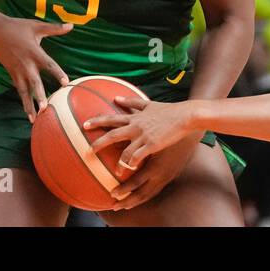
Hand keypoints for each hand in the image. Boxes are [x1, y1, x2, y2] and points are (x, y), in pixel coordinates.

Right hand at [0, 15, 71, 121]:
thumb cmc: (17, 27)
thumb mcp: (36, 26)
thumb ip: (54, 28)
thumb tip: (71, 26)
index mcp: (34, 52)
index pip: (48, 65)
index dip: (57, 74)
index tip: (65, 83)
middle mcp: (26, 64)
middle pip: (34, 83)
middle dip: (39, 96)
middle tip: (45, 108)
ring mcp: (17, 71)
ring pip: (24, 91)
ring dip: (28, 105)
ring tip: (33, 119)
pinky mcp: (11, 73)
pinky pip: (19, 89)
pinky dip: (23, 100)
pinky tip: (28, 112)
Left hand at [84, 97, 198, 209]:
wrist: (184, 116)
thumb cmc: (168, 110)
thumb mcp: (148, 104)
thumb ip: (131, 102)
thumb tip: (116, 98)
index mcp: (134, 117)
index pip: (112, 118)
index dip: (98, 121)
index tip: (85, 124)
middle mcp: (135, 126)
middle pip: (113, 134)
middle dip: (99, 142)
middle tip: (89, 150)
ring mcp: (143, 136)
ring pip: (125, 150)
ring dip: (118, 162)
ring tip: (114, 171)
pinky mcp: (152, 145)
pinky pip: (138, 157)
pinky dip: (131, 164)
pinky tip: (129, 171)